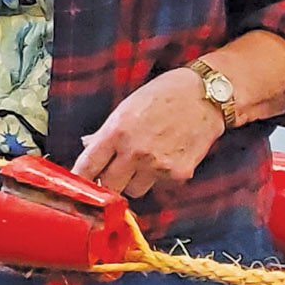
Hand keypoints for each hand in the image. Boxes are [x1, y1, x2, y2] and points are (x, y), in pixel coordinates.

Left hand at [74, 68, 224, 198]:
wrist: (207, 95)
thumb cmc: (166, 94)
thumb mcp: (128, 106)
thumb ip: (106, 131)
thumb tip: (88, 146)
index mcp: (117, 132)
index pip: (87, 167)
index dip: (79, 180)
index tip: (77, 187)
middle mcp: (134, 152)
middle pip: (109, 187)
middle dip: (108, 183)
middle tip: (114, 173)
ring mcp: (157, 166)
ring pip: (134, 190)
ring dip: (135, 181)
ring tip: (146, 160)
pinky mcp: (177, 174)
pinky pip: (159, 186)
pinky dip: (160, 177)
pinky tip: (167, 157)